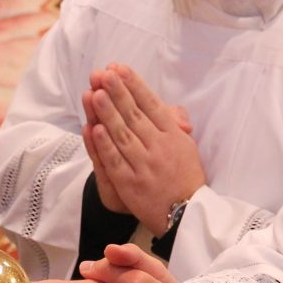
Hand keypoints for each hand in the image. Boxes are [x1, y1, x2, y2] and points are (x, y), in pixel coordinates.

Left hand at [85, 64, 204, 234]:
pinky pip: (116, 161)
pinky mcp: (131, 184)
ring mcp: (144, 166)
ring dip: (108, 113)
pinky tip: (94, 129)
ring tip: (96, 93)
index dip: (135, 85)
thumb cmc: (186, 176)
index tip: (120, 68)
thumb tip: (171, 107)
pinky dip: (105, 145)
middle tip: (104, 73)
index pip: (152, 105)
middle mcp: (159, 147)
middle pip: (135, 115)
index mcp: (173, 136)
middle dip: (118, 92)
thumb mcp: (187, 146)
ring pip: (123, 135)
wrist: (186, 214)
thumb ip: (175, 124)